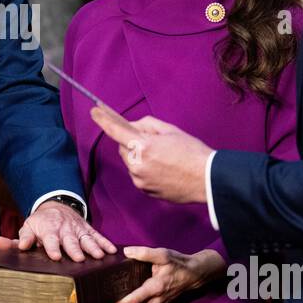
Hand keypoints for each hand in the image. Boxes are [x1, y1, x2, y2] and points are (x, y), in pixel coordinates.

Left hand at [0, 201, 116, 261]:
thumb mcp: (26, 228)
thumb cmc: (39, 224)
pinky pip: (98, 236)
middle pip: (70, 240)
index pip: (50, 240)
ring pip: (86, 239)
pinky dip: (105, 243)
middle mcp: (64, 230)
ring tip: (100, 256)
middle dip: (74, 249)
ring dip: (93, 247)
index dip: (52, 248)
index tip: (56, 256)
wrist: (56, 207)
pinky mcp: (88, 229)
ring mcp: (78, 230)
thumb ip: (14, 239)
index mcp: (48, 231)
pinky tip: (112, 251)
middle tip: (79, 259)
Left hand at [89, 104, 212, 204]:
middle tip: (151, 140)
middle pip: (123, 148)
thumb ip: (147, 125)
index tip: (94, 111)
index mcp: (143, 146)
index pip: (115, 130)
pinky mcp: (145, 190)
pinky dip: (145, 169)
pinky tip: (163, 168)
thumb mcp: (170, 130)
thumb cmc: (192, 152)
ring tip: (162, 156)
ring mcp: (140, 180)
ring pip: (130, 163)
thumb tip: (132, 127)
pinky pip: (138, 175)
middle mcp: (137, 165)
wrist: (208, 180)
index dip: (103, 120)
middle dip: (131, 142)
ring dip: (138, 156)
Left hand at [110, 246, 223, 302]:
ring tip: (113, 289)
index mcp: (155, 289)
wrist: (194, 275)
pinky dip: (135, 299)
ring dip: (126, 299)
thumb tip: (126, 252)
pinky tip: (128, 290)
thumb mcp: (162, 254)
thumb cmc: (178, 264)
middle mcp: (155, 302)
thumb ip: (144, 253)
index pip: (132, 301)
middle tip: (103, 292)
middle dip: (118, 299)